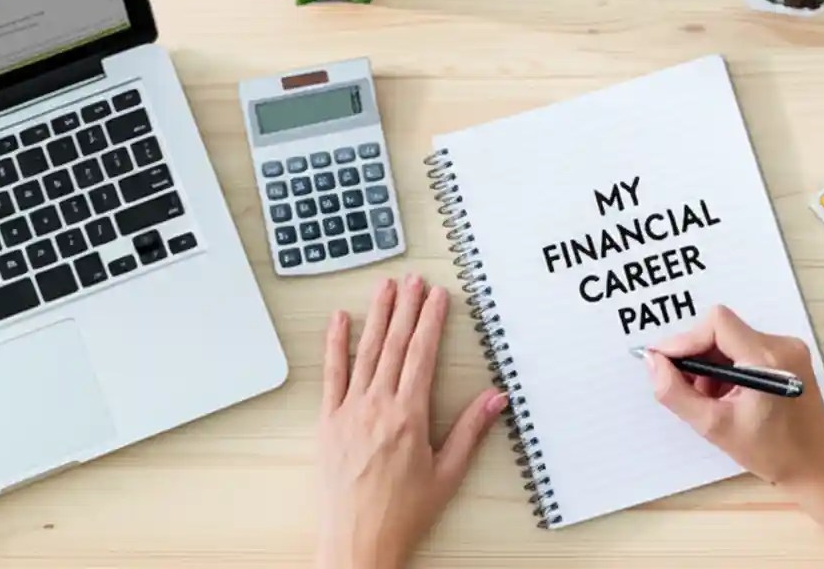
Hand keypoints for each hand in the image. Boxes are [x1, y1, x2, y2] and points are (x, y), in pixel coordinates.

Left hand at [317, 275, 506, 568]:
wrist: (357, 542)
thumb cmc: (402, 514)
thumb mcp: (447, 474)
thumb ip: (471, 431)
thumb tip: (496, 398)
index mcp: (409, 417)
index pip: (422, 355)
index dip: (431, 321)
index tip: (438, 297)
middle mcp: (377, 407)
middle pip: (395, 346)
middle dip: (407, 309)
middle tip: (414, 280)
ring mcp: (349, 412)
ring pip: (365, 352)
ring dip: (376, 316)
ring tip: (385, 288)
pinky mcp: (328, 422)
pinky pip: (332, 375)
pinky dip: (336, 345)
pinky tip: (340, 321)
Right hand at [646, 307, 823, 567]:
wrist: (817, 468)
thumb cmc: (771, 453)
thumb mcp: (715, 426)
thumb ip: (676, 393)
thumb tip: (652, 363)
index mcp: (768, 359)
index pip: (716, 323)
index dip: (684, 339)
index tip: (661, 361)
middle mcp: (781, 344)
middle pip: (721, 330)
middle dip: (695, 355)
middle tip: (682, 387)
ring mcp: (788, 349)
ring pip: (730, 339)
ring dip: (709, 364)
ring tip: (707, 399)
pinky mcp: (788, 357)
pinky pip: (744, 348)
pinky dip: (726, 368)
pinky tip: (725, 396)